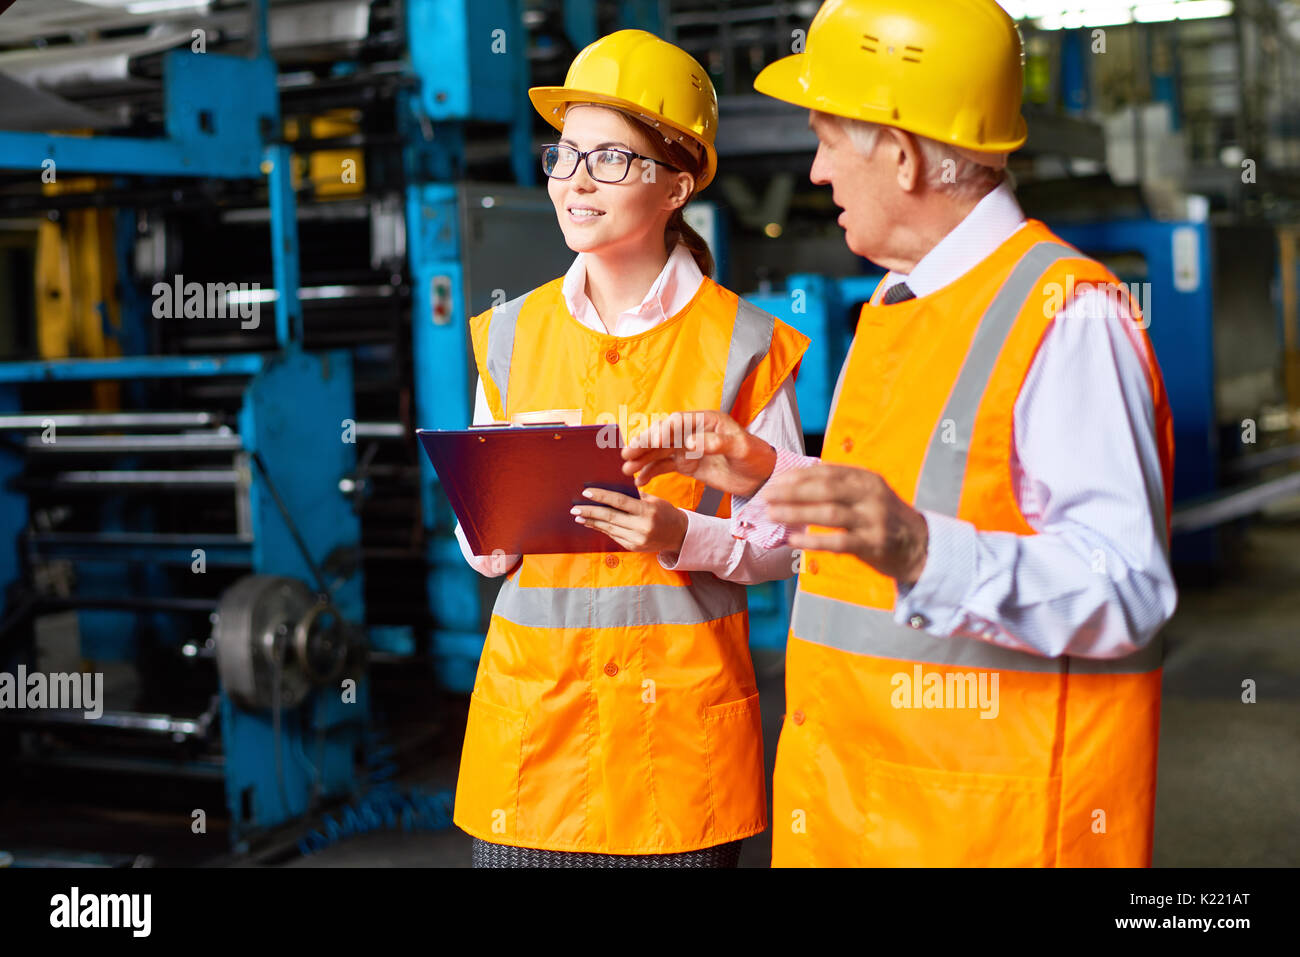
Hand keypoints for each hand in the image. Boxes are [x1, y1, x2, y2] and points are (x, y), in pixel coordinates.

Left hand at [571, 487, 688, 552]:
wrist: (679, 535)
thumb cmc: (666, 512)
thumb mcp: (654, 500)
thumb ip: (634, 496)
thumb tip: (610, 489)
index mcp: (647, 511)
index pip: (619, 502)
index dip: (601, 497)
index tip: (586, 493)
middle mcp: (641, 527)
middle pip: (610, 517)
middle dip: (590, 512)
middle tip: (575, 508)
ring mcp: (637, 540)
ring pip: (609, 528)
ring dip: (592, 522)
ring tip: (579, 516)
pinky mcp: (633, 548)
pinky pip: (614, 536)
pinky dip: (601, 529)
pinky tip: (592, 523)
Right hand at [620, 410, 776, 497]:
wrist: (761, 476)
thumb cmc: (755, 456)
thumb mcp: (741, 448)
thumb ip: (718, 443)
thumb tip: (691, 441)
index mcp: (705, 421)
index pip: (677, 422)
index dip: (661, 431)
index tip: (649, 442)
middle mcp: (693, 432)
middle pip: (662, 436)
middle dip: (643, 445)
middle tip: (626, 454)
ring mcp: (688, 449)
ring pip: (659, 452)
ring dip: (642, 460)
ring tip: (626, 470)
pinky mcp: (687, 464)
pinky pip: (665, 466)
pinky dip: (651, 472)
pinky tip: (640, 480)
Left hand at [762, 463, 928, 583]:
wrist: (919, 546)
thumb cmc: (882, 518)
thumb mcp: (866, 494)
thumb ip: (838, 487)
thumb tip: (793, 485)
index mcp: (866, 478)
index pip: (826, 471)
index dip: (797, 476)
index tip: (774, 481)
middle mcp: (871, 495)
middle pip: (825, 488)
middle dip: (792, 492)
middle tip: (767, 496)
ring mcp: (873, 519)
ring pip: (829, 513)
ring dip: (797, 513)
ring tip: (773, 515)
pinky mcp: (873, 544)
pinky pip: (837, 542)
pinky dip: (812, 541)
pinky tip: (793, 541)